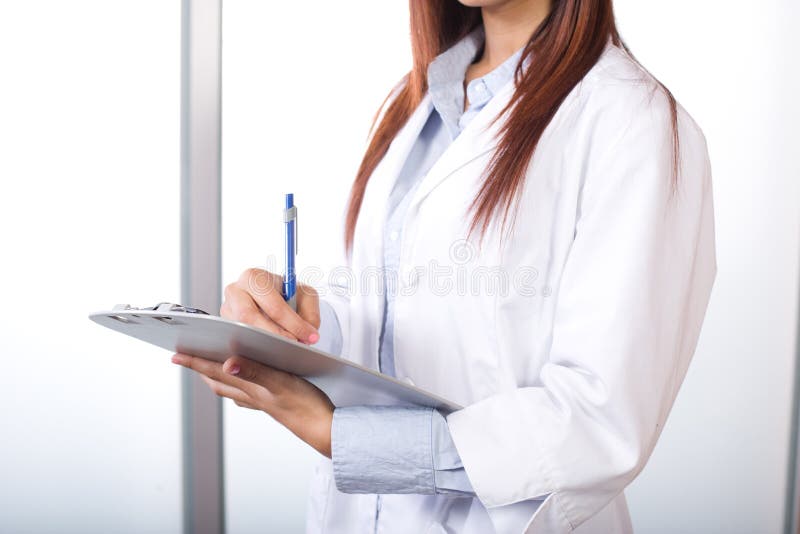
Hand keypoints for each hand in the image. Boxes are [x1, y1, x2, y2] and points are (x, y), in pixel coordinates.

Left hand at [172, 352, 333, 457]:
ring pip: (233, 389)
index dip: (196, 362)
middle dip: (202, 369)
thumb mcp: (281, 384)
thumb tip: (226, 363)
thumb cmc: (308, 408)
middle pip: (220, 382)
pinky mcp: (277, 404)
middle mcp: (254, 396)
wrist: (328, 430)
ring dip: (219, 378)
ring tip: (210, 368)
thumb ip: (255, 371)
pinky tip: (246, 384)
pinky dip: (242, 386)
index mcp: (252, 388)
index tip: (176, 354)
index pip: (217, 371)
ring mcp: (265, 402)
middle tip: (188, 359)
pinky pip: (250, 395)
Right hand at [221, 268, 319, 343]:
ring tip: (285, 349)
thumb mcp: (306, 296)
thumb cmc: (289, 294)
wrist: (275, 296)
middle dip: (275, 335)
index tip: (309, 337)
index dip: (292, 323)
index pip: (273, 304)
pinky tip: (272, 353)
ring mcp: (226, 310)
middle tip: (294, 345)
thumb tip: (308, 334)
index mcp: (254, 277)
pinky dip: (256, 348)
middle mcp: (235, 291)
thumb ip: (311, 313)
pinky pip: (238, 340)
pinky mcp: (225, 327)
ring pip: (242, 331)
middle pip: (249, 317)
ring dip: (265, 343)